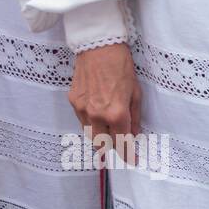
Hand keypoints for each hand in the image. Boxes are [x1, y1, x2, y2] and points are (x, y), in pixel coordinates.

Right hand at [68, 42, 140, 166]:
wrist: (98, 47)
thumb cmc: (121, 67)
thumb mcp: (136, 94)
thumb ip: (134, 118)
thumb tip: (133, 135)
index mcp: (116, 114)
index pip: (121, 143)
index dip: (127, 155)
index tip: (131, 161)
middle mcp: (97, 115)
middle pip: (102, 144)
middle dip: (112, 146)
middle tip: (120, 143)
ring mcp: (82, 109)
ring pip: (90, 134)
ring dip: (100, 135)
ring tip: (109, 128)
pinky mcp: (73, 101)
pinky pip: (82, 121)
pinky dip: (91, 123)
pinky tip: (98, 114)